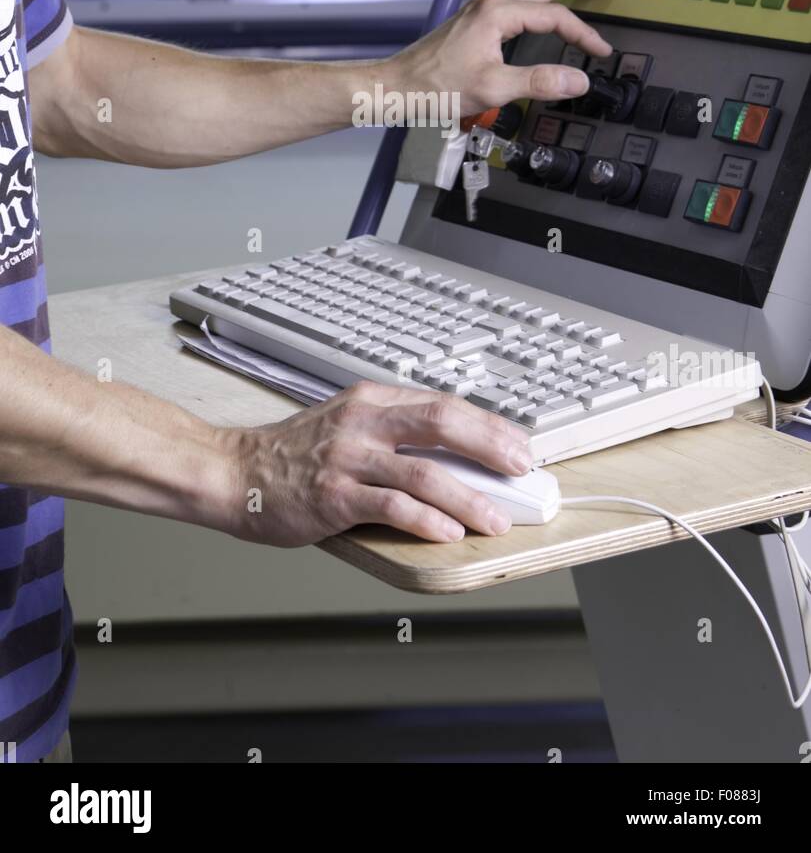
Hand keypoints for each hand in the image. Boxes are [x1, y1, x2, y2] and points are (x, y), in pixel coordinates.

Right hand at [227, 381, 533, 546]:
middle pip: (442, 423)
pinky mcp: (333, 496)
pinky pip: (391, 506)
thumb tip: (456, 454)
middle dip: (491, 447)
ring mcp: (348, 459)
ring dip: (468, 497)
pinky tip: (448, 532)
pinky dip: (426, 520)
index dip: (487, 425)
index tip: (516, 445)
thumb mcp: (346, 424)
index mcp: (370, 400)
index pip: (443, 404)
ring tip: (495, 518)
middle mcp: (363, 422)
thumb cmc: (292, 455)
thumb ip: (393, 432)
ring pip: (424, 472)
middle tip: (521, 470)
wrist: (234, 474)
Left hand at [389, 0, 620, 114]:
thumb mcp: (493, 89)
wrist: (399, 86)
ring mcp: (481, 8)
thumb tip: (578, 81)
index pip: (555, 16)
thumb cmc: (436, 87)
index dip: (583, 35)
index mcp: (497, 13)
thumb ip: (539, 83)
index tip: (601, 53)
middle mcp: (490, 2)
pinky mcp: (475, 19)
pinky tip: (546, 6)